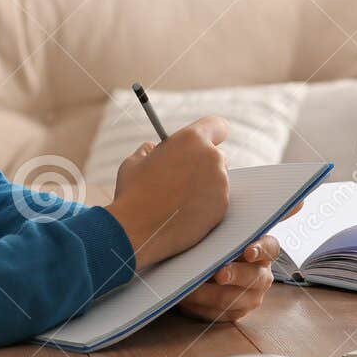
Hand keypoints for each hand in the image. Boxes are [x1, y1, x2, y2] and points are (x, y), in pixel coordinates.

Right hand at [106, 116, 229, 268]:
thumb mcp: (136, 161)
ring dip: (203, 185)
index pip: (217, 125)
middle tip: (183, 175)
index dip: (210, 133)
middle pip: (216, 155)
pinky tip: (184, 212)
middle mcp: (212, 157)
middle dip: (202, 163)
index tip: (204, 141)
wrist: (137, 230)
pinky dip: (205, 205)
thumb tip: (154, 149)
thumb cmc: (133, 193)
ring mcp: (220, 183)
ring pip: (217, 180)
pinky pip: (217, 200)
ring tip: (178, 199)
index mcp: (191, 139)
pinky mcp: (222, 207)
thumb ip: (152, 150)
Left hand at [176, 236, 276, 322]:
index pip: (270, 248)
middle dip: (234, 275)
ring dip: (209, 294)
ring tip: (191, 287)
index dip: (260, 250)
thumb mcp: (223, 234)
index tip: (248, 252)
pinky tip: (186, 297)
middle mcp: (262, 275)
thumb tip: (209, 214)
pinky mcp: (235, 313)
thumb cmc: (218, 244)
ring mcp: (251, 297)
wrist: (209, 269)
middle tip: (219, 274)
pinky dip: (200, 306)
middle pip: (253, 277)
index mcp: (264, 251)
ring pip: (232, 299)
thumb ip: (222, 229)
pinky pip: (218, 313)